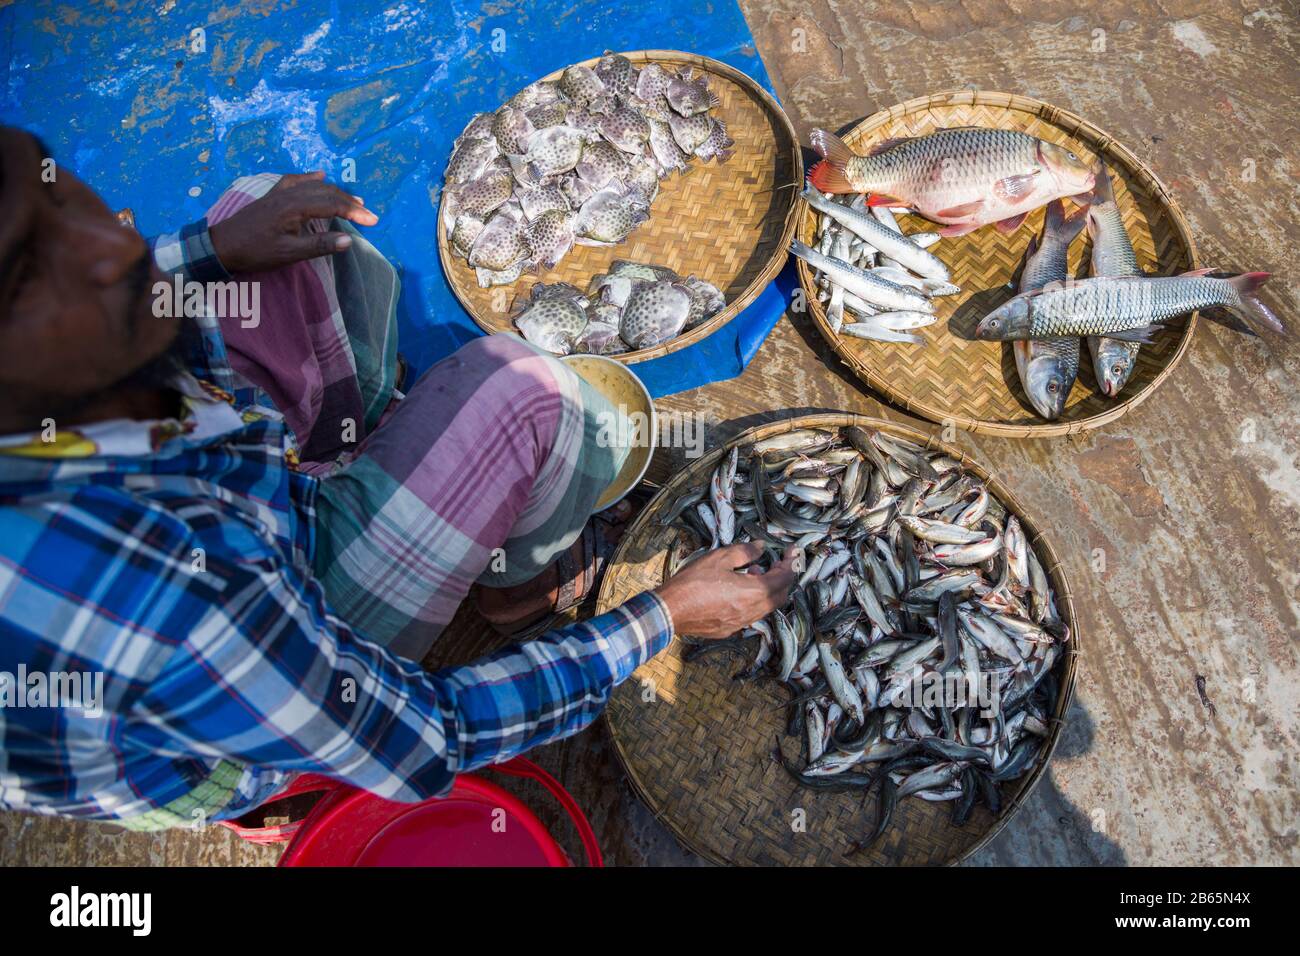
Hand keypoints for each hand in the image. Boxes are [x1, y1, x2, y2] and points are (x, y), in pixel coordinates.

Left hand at [209, 172, 379, 273]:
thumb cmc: (256, 251)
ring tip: (353, 200)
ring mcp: (280, 192)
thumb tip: (349, 240)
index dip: (355, 212)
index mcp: (295, 207)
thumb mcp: (290, 253)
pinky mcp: (273, 194)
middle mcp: (290, 194)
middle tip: (368, 213)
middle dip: (350, 201)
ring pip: (314, 185)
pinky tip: (319, 175)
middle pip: (327, 192)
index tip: (373, 221)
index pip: (333, 204)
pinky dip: (312, 178)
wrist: (223, 245)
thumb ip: (320, 245)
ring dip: (336, 191)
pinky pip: (297, 181)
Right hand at [653, 541, 799, 638]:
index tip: (793, 552)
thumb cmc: (692, 583)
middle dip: (784, 578)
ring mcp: (741, 623)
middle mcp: (752, 611)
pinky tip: (740, 590)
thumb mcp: (719, 559)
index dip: (791, 563)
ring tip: (755, 572)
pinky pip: (752, 615)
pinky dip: (755, 601)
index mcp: (753, 592)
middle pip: (781, 596)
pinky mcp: (730, 629)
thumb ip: (744, 552)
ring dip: (768, 590)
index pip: (784, 578)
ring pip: (767, 607)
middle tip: (779, 562)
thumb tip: (760, 547)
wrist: (669, 611)